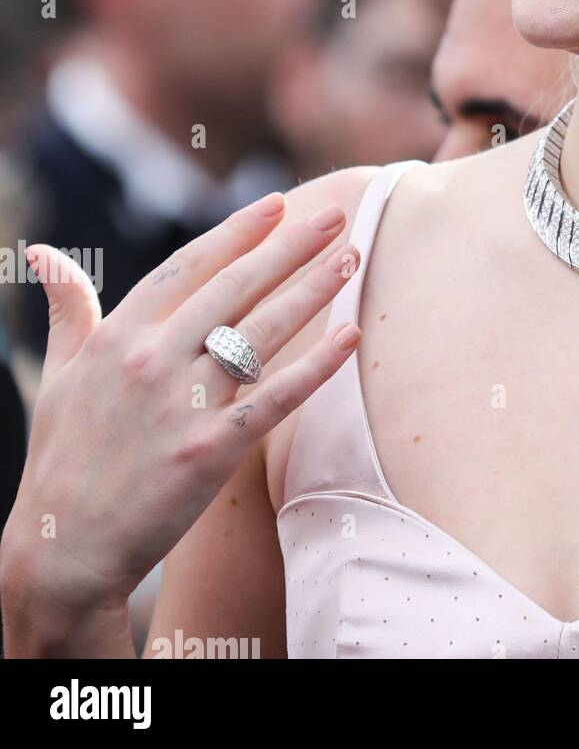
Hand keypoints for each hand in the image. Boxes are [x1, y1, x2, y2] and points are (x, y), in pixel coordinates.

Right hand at [0, 193, 361, 649]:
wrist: (62, 554)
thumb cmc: (64, 460)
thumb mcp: (58, 376)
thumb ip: (68, 310)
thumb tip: (46, 252)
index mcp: (116, 337)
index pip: (188, 267)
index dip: (236, 233)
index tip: (276, 204)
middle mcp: (149, 360)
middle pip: (235, 288)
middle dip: (290, 246)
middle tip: (335, 216)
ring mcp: (181, 404)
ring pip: (262, 331)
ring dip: (313, 289)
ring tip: (350, 257)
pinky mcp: (209, 449)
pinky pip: (276, 396)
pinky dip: (317, 365)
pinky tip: (351, 334)